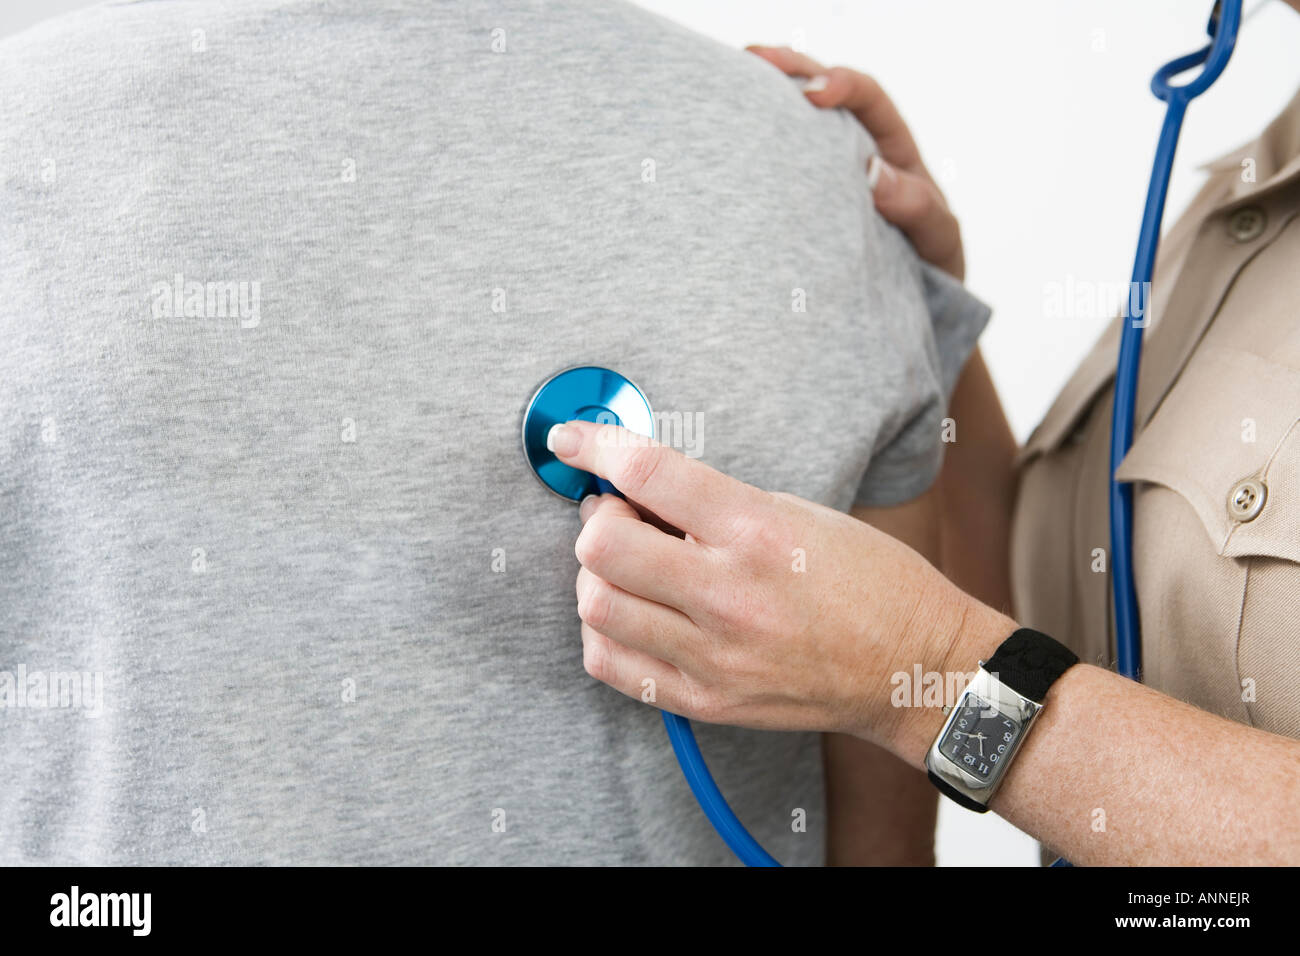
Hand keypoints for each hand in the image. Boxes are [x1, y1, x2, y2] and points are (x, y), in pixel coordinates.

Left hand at [549, 420, 1009, 750]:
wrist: (913, 668)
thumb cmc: (867, 581)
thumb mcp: (798, 513)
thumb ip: (713, 503)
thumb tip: (634, 489)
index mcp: (757, 532)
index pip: (648, 473)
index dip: (594, 446)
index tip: (570, 440)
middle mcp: (728, 595)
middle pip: (601, 545)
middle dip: (598, 516)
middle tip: (622, 512)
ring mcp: (713, 656)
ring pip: (596, 604)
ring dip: (598, 574)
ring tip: (632, 566)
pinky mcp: (705, 700)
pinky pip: (611, 662)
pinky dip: (605, 629)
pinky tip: (636, 612)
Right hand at [747, 45, 965, 280]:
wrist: (912, 301)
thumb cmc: (930, 264)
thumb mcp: (937, 237)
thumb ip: (917, 206)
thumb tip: (871, 174)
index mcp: (893, 148)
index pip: (870, 98)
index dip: (842, 85)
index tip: (813, 94)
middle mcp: (857, 147)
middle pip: (823, 91)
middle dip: (791, 68)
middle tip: (753, 58)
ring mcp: (824, 172)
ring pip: (794, 120)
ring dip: (763, 96)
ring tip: (727, 81)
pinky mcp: (799, 199)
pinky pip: (777, 164)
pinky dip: (752, 146)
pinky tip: (724, 138)